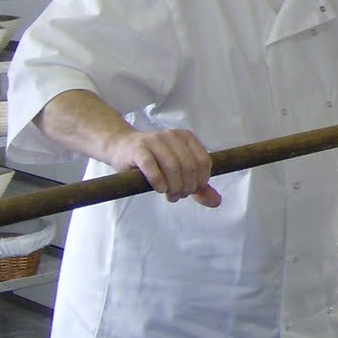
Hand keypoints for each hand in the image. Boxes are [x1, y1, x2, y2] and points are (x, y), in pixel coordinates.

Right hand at [103, 127, 221, 207]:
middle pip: (189, 166)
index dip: (201, 181)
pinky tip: (160, 189)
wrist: (121, 148)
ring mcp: (154, 141)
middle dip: (187, 187)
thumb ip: (199, 187)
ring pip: (173, 167)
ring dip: (174, 187)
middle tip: (179, 195)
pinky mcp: (138, 149)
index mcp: (186, 137)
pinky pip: (152, 167)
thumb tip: (217, 202)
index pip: (204, 161)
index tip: (192, 190)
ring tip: (170, 195)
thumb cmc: (154, 161)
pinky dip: (159, 182)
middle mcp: (172, 136)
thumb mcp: (179, 172)